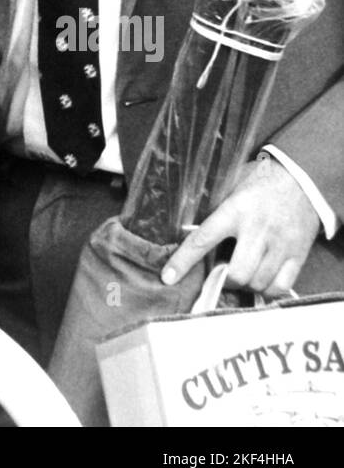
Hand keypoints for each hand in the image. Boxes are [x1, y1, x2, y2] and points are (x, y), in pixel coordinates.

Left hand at [162, 155, 319, 294]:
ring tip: (244, 273)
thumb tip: (186, 229)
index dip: (183, 262)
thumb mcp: (231, 184)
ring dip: (247, 285)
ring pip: (258, 282)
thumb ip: (214, 208)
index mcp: (235, 209)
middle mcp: (257, 229)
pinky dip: (268, 290)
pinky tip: (263, 281)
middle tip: (224, 272)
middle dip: (226, 279)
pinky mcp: (297, 254)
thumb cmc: (260, 179)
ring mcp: (280, 244)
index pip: (202, 240)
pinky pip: (280, 286)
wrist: (301, 177)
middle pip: (237, 272)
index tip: (168, 278)